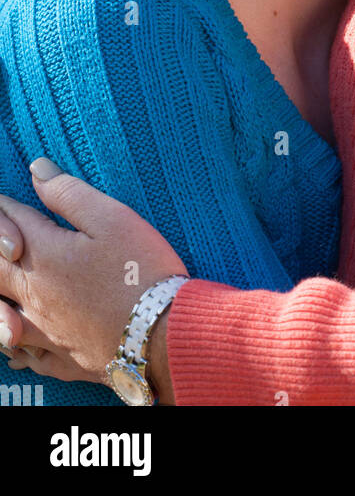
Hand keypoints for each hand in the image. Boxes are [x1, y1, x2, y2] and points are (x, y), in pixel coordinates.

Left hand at [0, 158, 187, 402]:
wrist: (162, 336)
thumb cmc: (141, 271)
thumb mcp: (112, 219)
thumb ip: (68, 194)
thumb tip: (36, 170)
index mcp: (45, 256)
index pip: (11, 222)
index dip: (6, 207)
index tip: (7, 198)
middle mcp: (34, 295)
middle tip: (6, 242)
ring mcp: (44, 332)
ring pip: (0, 316)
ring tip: (5, 288)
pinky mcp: (61, 359)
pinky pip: (25, 355)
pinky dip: (16, 342)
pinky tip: (20, 339)